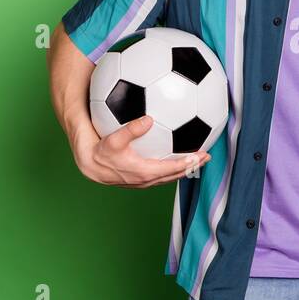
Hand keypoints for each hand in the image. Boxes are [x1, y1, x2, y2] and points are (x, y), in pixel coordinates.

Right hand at [77, 115, 210, 187]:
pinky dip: (173, 168)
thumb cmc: (102, 151)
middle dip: (192, 166)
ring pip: (170, 176)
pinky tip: (177, 156)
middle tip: (207, 156)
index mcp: (145, 172)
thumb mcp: (115, 139)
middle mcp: (147, 180)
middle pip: (176, 174)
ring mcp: (144, 181)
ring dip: (185, 168)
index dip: (189, 162)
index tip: (202, 155)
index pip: (173, 168)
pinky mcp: (141, 178)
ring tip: (198, 159)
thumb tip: (148, 119)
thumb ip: (132, 129)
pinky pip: (162, 174)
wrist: (90, 165)